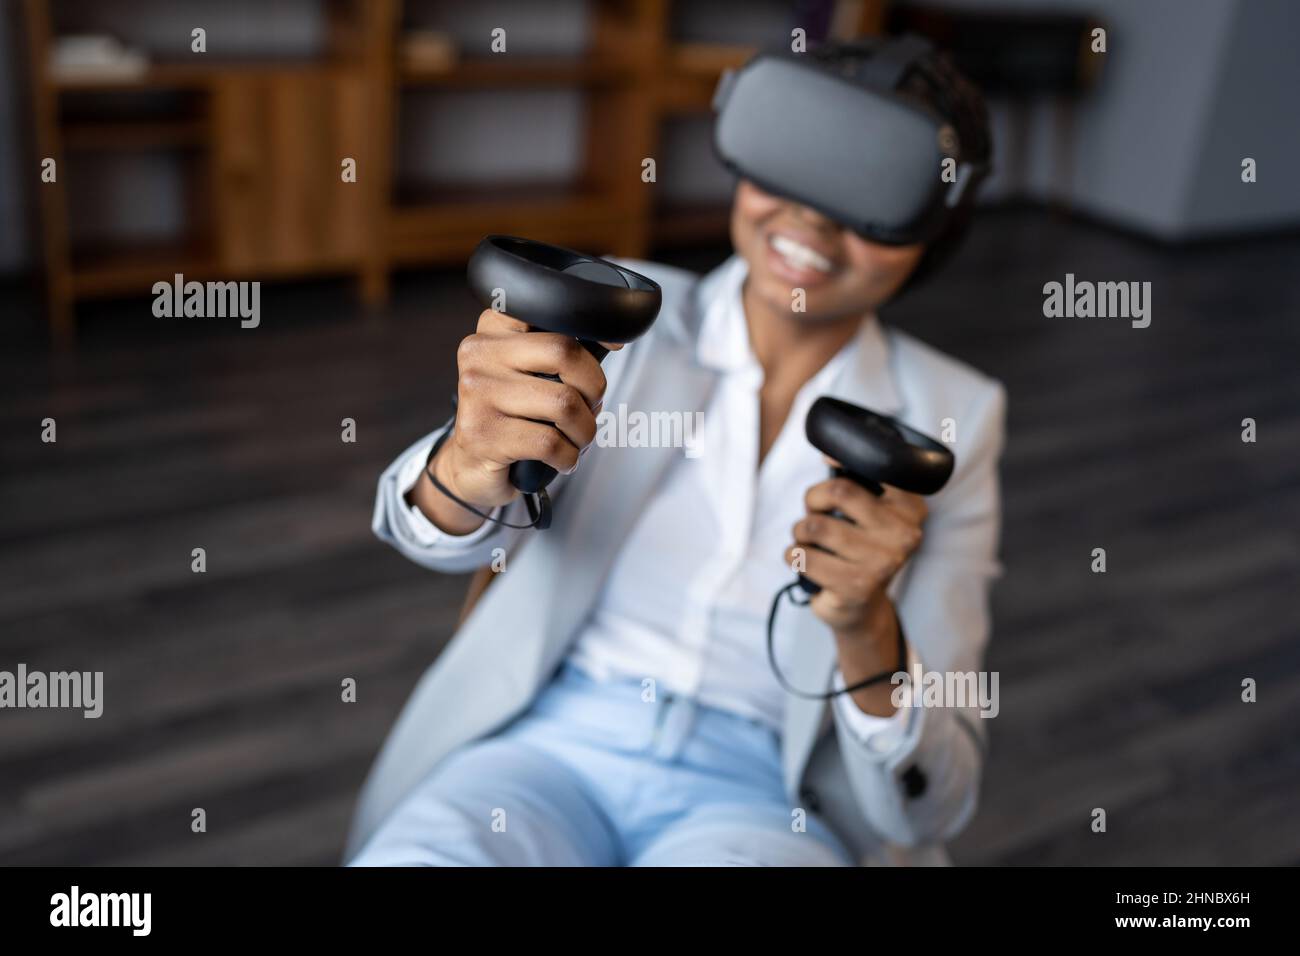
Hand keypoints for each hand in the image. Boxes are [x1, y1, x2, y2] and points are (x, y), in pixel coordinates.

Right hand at [412, 308, 621, 532]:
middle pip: (564, 352)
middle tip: (590, 407)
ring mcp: (477, 394)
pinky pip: (550, 442)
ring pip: (563, 403)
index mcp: (493, 331)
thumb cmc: (512, 418)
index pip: (547, 310)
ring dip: (585, 430)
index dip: (588, 328)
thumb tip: (610, 341)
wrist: (472, 468)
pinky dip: (569, 456)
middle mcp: (480, 355)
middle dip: (593, 388)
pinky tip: (562, 459)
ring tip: (577, 438)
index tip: (610, 344)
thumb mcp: (530, 375)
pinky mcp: (482, 434)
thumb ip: (560, 354)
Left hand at [783, 460, 927, 635]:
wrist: (862, 606)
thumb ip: (858, 483)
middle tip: (814, 512)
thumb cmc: (859, 548)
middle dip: (813, 499)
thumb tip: (829, 454)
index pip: (877, 469)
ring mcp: (881, 563)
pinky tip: (804, 560)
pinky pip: (803, 556)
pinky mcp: (855, 587)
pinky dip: (793, 555)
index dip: (842, 461)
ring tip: (808, 540)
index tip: (827, 459)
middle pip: (839, 491)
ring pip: (815, 526)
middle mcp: (903, 535)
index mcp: (911, 509)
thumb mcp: (870, 513)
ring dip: (800, 531)